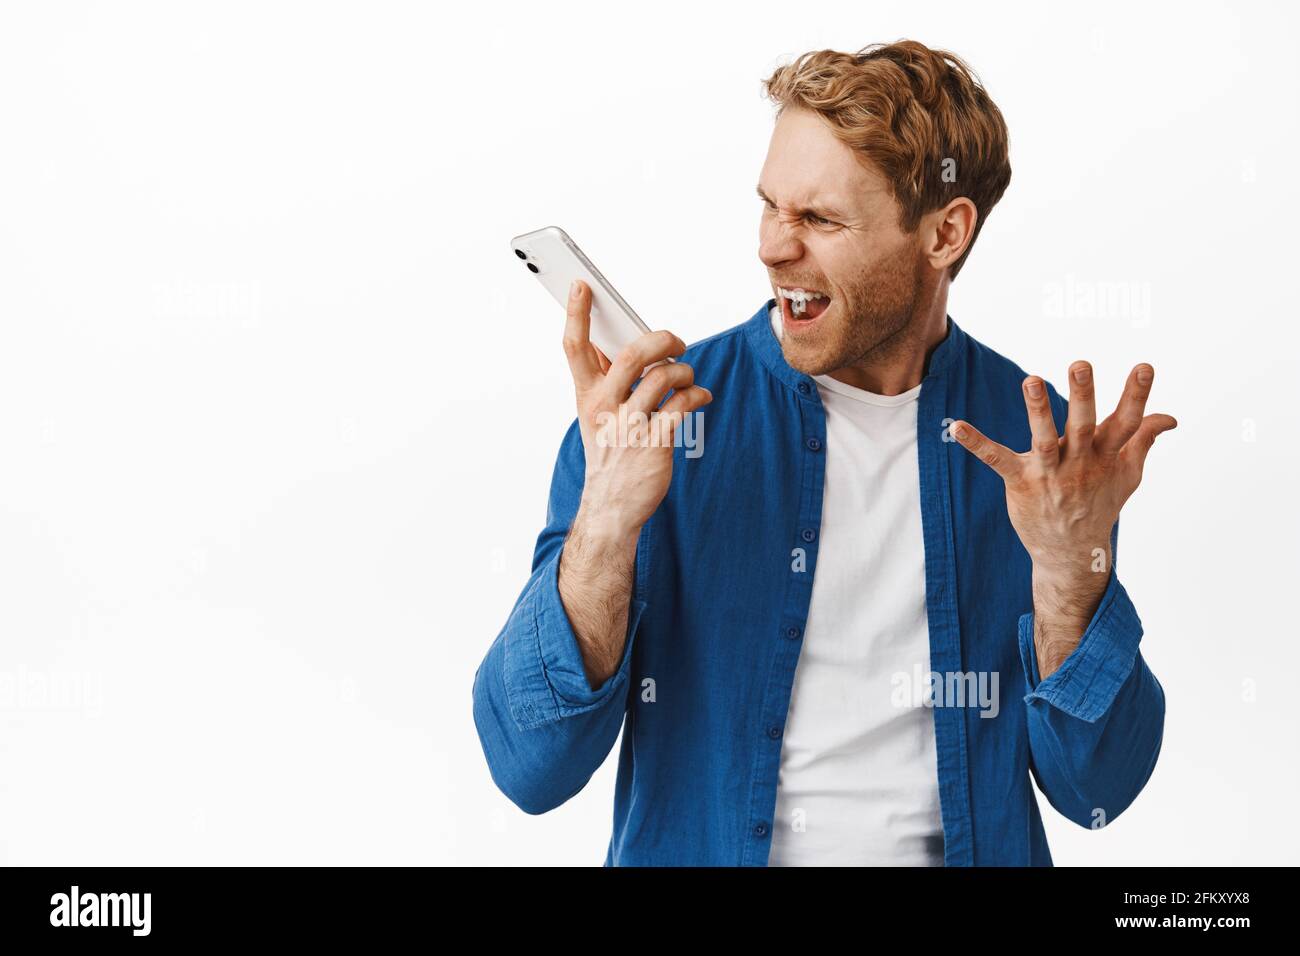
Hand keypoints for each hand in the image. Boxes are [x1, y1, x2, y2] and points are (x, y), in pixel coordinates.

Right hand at [562, 279, 711, 542]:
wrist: (612, 507)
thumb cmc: (610, 455)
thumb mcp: (596, 417)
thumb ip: (606, 381)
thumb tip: (627, 343)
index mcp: (587, 396)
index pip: (574, 347)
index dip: (576, 313)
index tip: (581, 285)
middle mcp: (604, 407)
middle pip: (632, 354)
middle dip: (661, 340)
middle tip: (675, 342)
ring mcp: (629, 426)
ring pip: (663, 377)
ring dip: (684, 372)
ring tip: (688, 379)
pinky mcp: (654, 443)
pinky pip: (682, 405)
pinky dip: (698, 395)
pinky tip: (702, 397)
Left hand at [949, 362, 1175, 674]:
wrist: (1071, 553)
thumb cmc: (1099, 505)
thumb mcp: (1128, 475)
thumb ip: (1144, 440)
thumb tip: (1170, 416)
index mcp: (1108, 457)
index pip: (1127, 422)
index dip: (1136, 395)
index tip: (1145, 366)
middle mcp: (1081, 463)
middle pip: (1084, 426)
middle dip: (1083, 396)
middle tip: (1081, 364)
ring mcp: (1050, 474)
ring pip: (1044, 439)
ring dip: (1039, 410)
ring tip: (1030, 379)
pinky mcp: (1021, 482)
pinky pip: (997, 460)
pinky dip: (977, 443)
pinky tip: (956, 425)